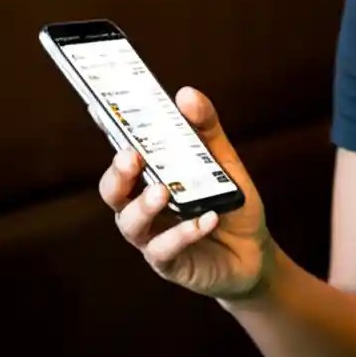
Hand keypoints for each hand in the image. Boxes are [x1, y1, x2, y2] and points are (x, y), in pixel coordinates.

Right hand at [98, 87, 274, 299]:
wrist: (255, 255)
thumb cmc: (232, 204)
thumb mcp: (225, 162)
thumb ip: (206, 129)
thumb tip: (186, 93)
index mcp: (149, 178)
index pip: (121, 153)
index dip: (108, 131)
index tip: (100, 107)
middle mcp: (141, 206)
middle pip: (113, 190)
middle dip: (117, 173)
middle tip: (131, 156)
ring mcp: (152, 236)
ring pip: (130, 223)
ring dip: (143, 205)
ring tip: (162, 191)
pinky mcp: (169, 263)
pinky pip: (165, 250)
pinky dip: (185, 233)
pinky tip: (207, 219)